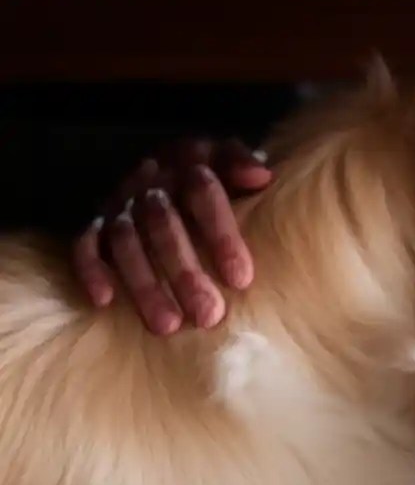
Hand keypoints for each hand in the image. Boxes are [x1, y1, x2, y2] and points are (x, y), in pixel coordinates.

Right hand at [73, 138, 273, 334]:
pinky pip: (84, 245)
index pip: (201, 193)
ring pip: (125, 241)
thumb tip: (259, 177)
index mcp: (185, 163)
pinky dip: (91, 271)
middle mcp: (149, 182)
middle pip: (162, 224)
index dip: (221, 235)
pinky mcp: (97, 223)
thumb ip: (242, 162)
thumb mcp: (229, 159)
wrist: (173, 166)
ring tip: (168, 325)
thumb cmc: (216, 173)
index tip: (241, 280)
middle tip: (208, 316)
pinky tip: (105, 302)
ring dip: (145, 285)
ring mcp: (120, 203)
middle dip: (184, 273)